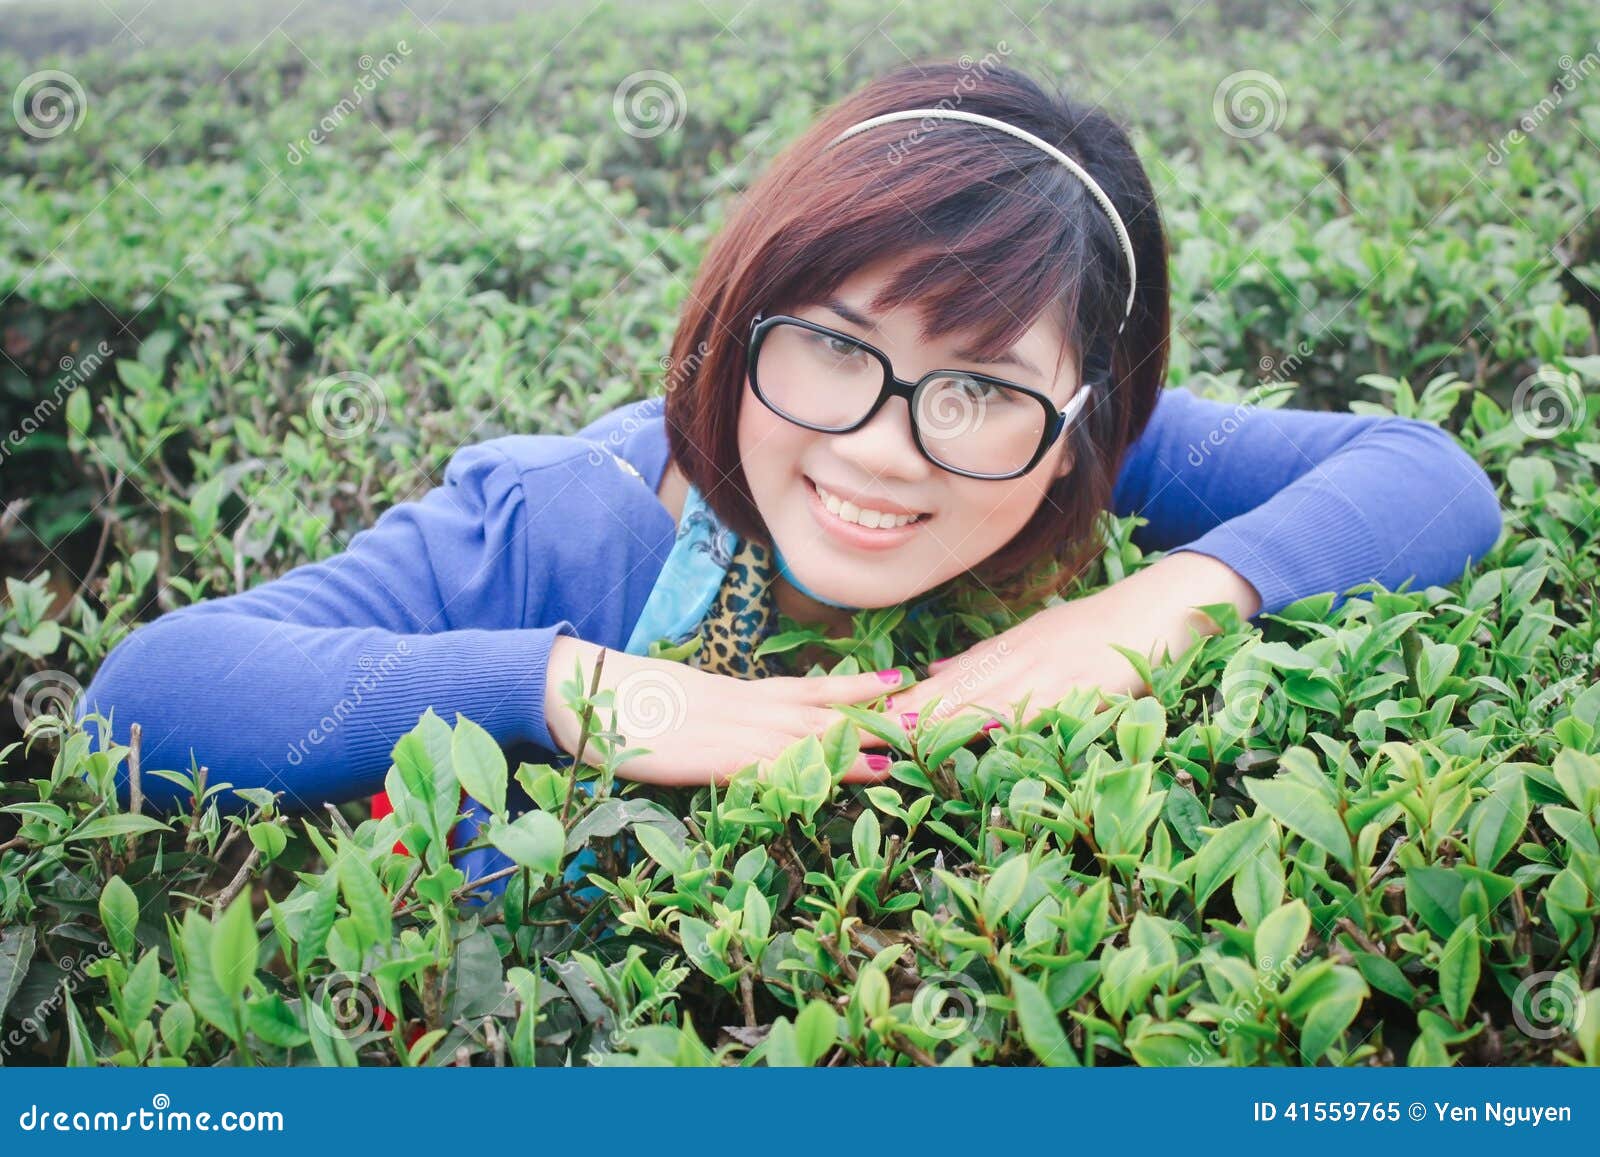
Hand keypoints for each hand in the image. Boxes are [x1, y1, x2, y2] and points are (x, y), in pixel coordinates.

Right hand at [544, 635, 903, 784]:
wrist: (589, 695)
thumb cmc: (638, 707)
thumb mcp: (697, 707)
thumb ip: (734, 716)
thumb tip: (764, 731)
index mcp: (746, 695)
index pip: (815, 687)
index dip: (861, 685)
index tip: (907, 681)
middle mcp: (748, 708)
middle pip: (824, 708)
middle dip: (877, 715)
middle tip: (932, 715)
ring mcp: (731, 731)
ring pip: (803, 735)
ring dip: (853, 743)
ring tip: (901, 749)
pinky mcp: (709, 757)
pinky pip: (762, 765)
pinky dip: (798, 771)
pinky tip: (825, 780)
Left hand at [883, 552, 1261, 730]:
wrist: (1164, 602)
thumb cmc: (1103, 627)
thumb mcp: (1037, 637)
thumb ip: (986, 659)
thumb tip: (933, 672)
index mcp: (1003, 653)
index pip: (938, 685)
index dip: (896, 706)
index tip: (851, 721)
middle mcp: (1016, 662)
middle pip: (948, 696)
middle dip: (902, 719)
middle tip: (853, 735)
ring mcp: (1047, 674)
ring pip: (982, 703)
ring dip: (937, 724)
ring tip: (892, 739)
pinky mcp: (1081, 686)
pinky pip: (1037, 710)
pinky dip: (1005, 726)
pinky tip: (978, 738)